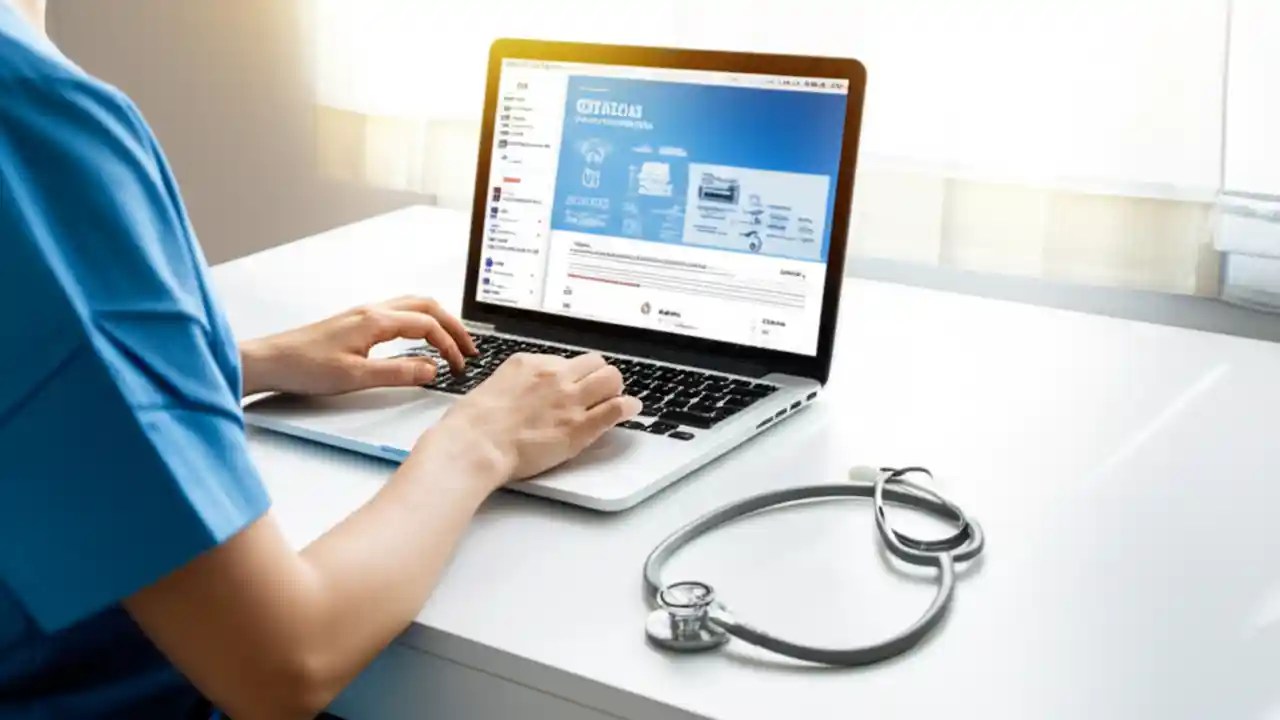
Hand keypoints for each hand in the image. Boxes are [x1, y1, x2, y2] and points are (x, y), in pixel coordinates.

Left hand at [239, 296, 477, 395]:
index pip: (427, 325)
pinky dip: (419, 322)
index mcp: (376, 320)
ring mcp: (363, 314)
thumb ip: (398, 372)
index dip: (449, 345)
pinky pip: (399, 313)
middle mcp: (372, 311)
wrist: (269, 360)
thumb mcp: (356, 377)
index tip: (459, 367)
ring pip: (413, 306)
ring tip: (451, 342)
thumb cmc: (304, 367)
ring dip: (437, 321)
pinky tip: (418, 340)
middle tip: (469, 348)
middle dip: (453, 326)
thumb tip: (432, 370)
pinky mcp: (356, 323)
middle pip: (426, 306)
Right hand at [414, 352, 641, 485]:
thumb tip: (531, 389)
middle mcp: (554, 376)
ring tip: (614, 398)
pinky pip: (616, 408)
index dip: (574, 375)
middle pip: (595, 363)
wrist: (475, 444)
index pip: (568, 360)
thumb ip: (521, 383)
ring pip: (611, 379)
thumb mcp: (496, 385)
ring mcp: (569, 400)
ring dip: (614, 388)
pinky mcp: (579, 426)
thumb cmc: (474, 423)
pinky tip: (630, 409)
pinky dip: (627, 407)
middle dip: (599, 376)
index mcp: (531, 363)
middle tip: (598, 390)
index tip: (575, 384)